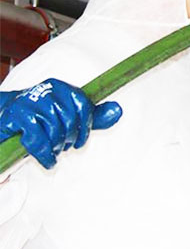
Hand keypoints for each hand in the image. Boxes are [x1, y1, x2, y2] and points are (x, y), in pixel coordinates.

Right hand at [0, 79, 121, 168]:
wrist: (3, 116)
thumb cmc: (40, 118)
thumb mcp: (68, 116)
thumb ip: (93, 116)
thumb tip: (119, 110)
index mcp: (62, 88)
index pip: (83, 105)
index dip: (86, 126)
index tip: (80, 141)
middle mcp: (47, 91)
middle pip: (69, 119)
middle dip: (69, 139)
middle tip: (64, 148)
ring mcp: (30, 102)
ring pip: (54, 129)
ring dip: (56, 147)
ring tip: (54, 151)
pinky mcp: (16, 116)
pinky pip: (37, 139)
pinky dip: (44, 155)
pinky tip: (47, 160)